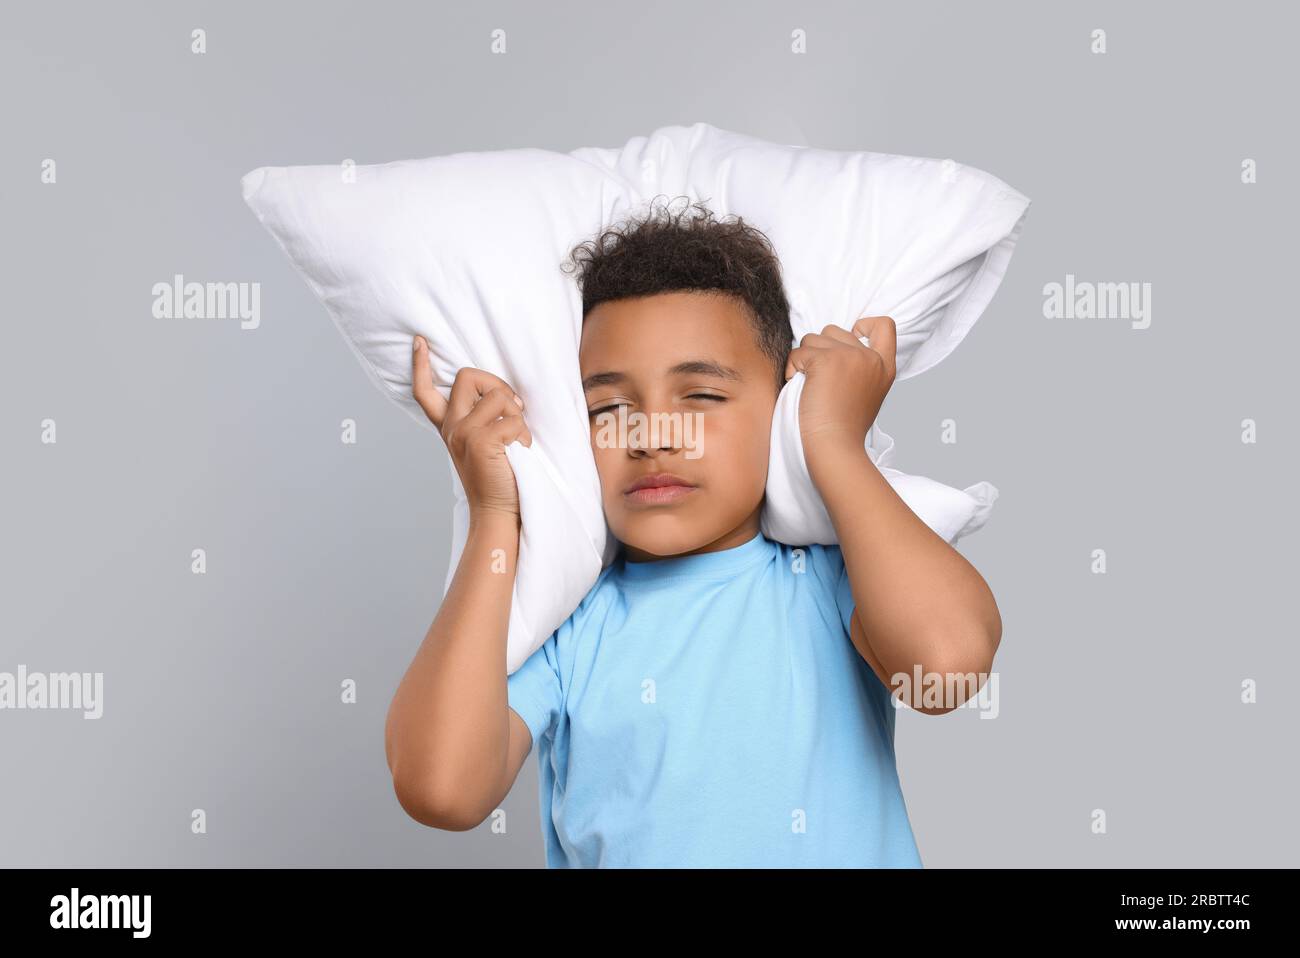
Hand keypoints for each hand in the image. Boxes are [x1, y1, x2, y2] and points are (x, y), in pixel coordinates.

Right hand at [411, 336, 532, 523]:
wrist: (498, 512)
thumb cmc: (499, 477)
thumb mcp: (486, 443)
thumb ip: (486, 418)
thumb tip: (505, 395)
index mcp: (450, 427)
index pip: (425, 392)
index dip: (420, 365)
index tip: (419, 342)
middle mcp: (451, 427)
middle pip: (468, 376)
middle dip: (497, 383)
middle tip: (514, 409)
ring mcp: (463, 433)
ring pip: (497, 395)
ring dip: (518, 414)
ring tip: (519, 438)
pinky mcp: (481, 441)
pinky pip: (513, 419)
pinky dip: (525, 434)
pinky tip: (522, 452)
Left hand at [785, 316, 896, 466]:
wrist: (835, 447)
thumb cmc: (843, 429)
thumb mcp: (864, 393)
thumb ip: (859, 368)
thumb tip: (832, 349)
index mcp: (884, 366)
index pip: (885, 325)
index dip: (865, 325)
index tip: (852, 340)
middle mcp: (870, 357)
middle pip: (835, 331)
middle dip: (820, 350)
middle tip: (820, 381)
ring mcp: (849, 356)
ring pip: (812, 339)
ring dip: (804, 360)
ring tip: (810, 387)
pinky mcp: (825, 360)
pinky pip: (798, 353)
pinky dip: (792, 370)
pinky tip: (799, 389)